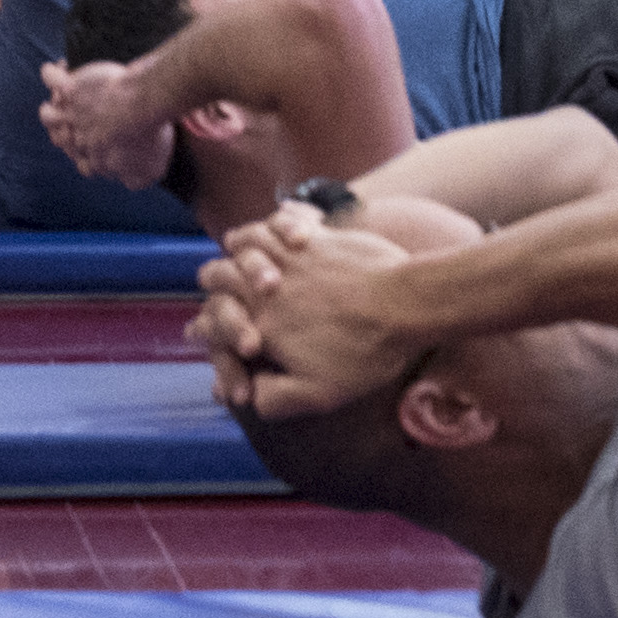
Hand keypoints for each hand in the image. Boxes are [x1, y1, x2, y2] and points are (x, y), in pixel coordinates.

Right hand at [35, 55, 172, 180]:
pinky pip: (53, 79)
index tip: (92, 153)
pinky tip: (58, 68)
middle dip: (63, 134)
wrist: (142, 107)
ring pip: (49, 115)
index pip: (83, 164)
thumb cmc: (148, 137)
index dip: (86, 158)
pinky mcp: (71, 90)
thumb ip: (137, 179)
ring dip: (52, 108)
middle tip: (71, 124)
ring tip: (59, 99)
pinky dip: (52, 73)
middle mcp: (77, 138)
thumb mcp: (150, 169)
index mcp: (95, 158)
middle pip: (60, 139)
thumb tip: (130, 183)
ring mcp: (72, 114)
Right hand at [192, 206, 423, 416]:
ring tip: (247, 259)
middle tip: (238, 289)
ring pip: (244, 240)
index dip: (213, 334)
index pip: (210, 322)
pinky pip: (283, 219)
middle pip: (216, 274)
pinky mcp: (318, 236)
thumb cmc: (365, 352)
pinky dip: (279, 224)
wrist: (407, 306)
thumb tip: (253, 396)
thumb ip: (275, 398)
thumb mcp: (319, 394)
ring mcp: (290, 256)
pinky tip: (290, 234)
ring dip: (242, 250)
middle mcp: (266, 286)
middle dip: (218, 287)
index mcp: (260, 325)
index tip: (238, 347)